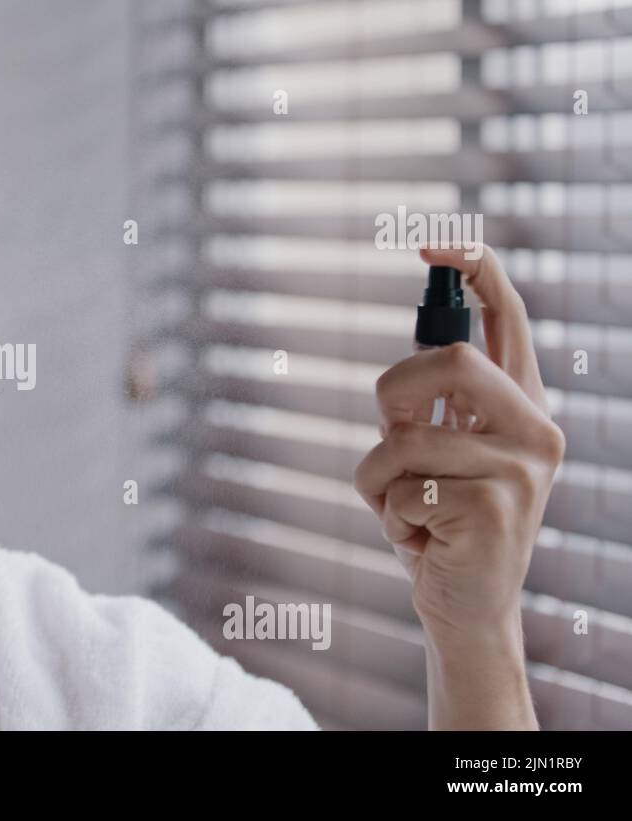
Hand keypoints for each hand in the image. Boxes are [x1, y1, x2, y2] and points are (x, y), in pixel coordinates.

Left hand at [352, 244, 565, 727]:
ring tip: (409, 513)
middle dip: (394, 395)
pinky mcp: (494, 509)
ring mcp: (521, 470)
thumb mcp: (436, 453)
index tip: (431, 244)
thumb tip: (419, 338)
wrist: (463, 606)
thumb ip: (434, 403)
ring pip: (405, 439)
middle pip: (448, 361)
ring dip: (379, 482)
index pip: (509, 321)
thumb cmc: (439, 522)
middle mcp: (535, 430)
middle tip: (391, 438)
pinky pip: (401, 487)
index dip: (474, 274)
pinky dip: (389, 517)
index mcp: (520, 407)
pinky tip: (422, 540)